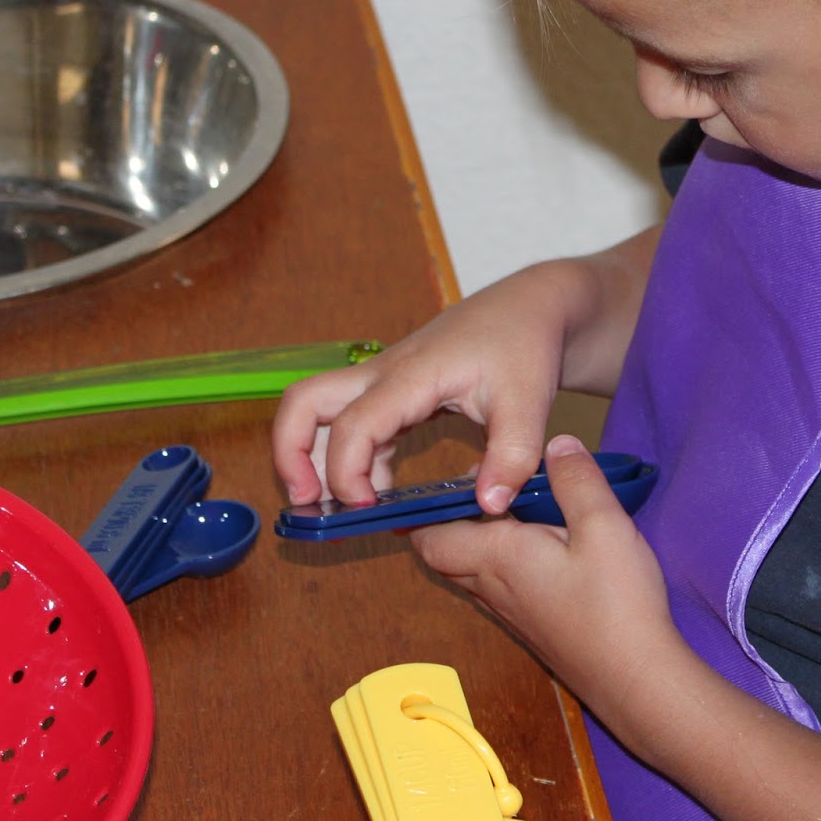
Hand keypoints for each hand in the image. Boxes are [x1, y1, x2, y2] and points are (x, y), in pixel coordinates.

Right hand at [272, 266, 569, 513]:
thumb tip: (487, 507)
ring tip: (334, 511)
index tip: (368, 510)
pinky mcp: (394, 393)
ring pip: (318, 411)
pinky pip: (351, 424)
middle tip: (307, 503)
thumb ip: (513, 456)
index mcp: (412, 375)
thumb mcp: (529, 403)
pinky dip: (348, 458)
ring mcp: (384, 382)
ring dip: (313, 458)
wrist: (529, 308)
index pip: (354, 423)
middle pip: (303, 402)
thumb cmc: (524, 344)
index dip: (347, 472)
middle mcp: (384, 374)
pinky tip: (374, 494)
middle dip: (290, 453)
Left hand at [410, 435, 685, 723]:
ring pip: (469, 572)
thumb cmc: (617, 603)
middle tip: (484, 485)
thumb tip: (556, 444)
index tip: (442, 477)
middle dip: (450, 518)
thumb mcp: (604, 526)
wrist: (637, 679)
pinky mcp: (532, 627)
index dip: (423, 509)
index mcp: (495, 558)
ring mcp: (510, 613)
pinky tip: (537, 546)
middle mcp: (491, 589)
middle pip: (443, 555)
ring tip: (511, 507)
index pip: (430, 536)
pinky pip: (495, 587)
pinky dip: (499, 561)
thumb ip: (577, 481)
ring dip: (475, 540)